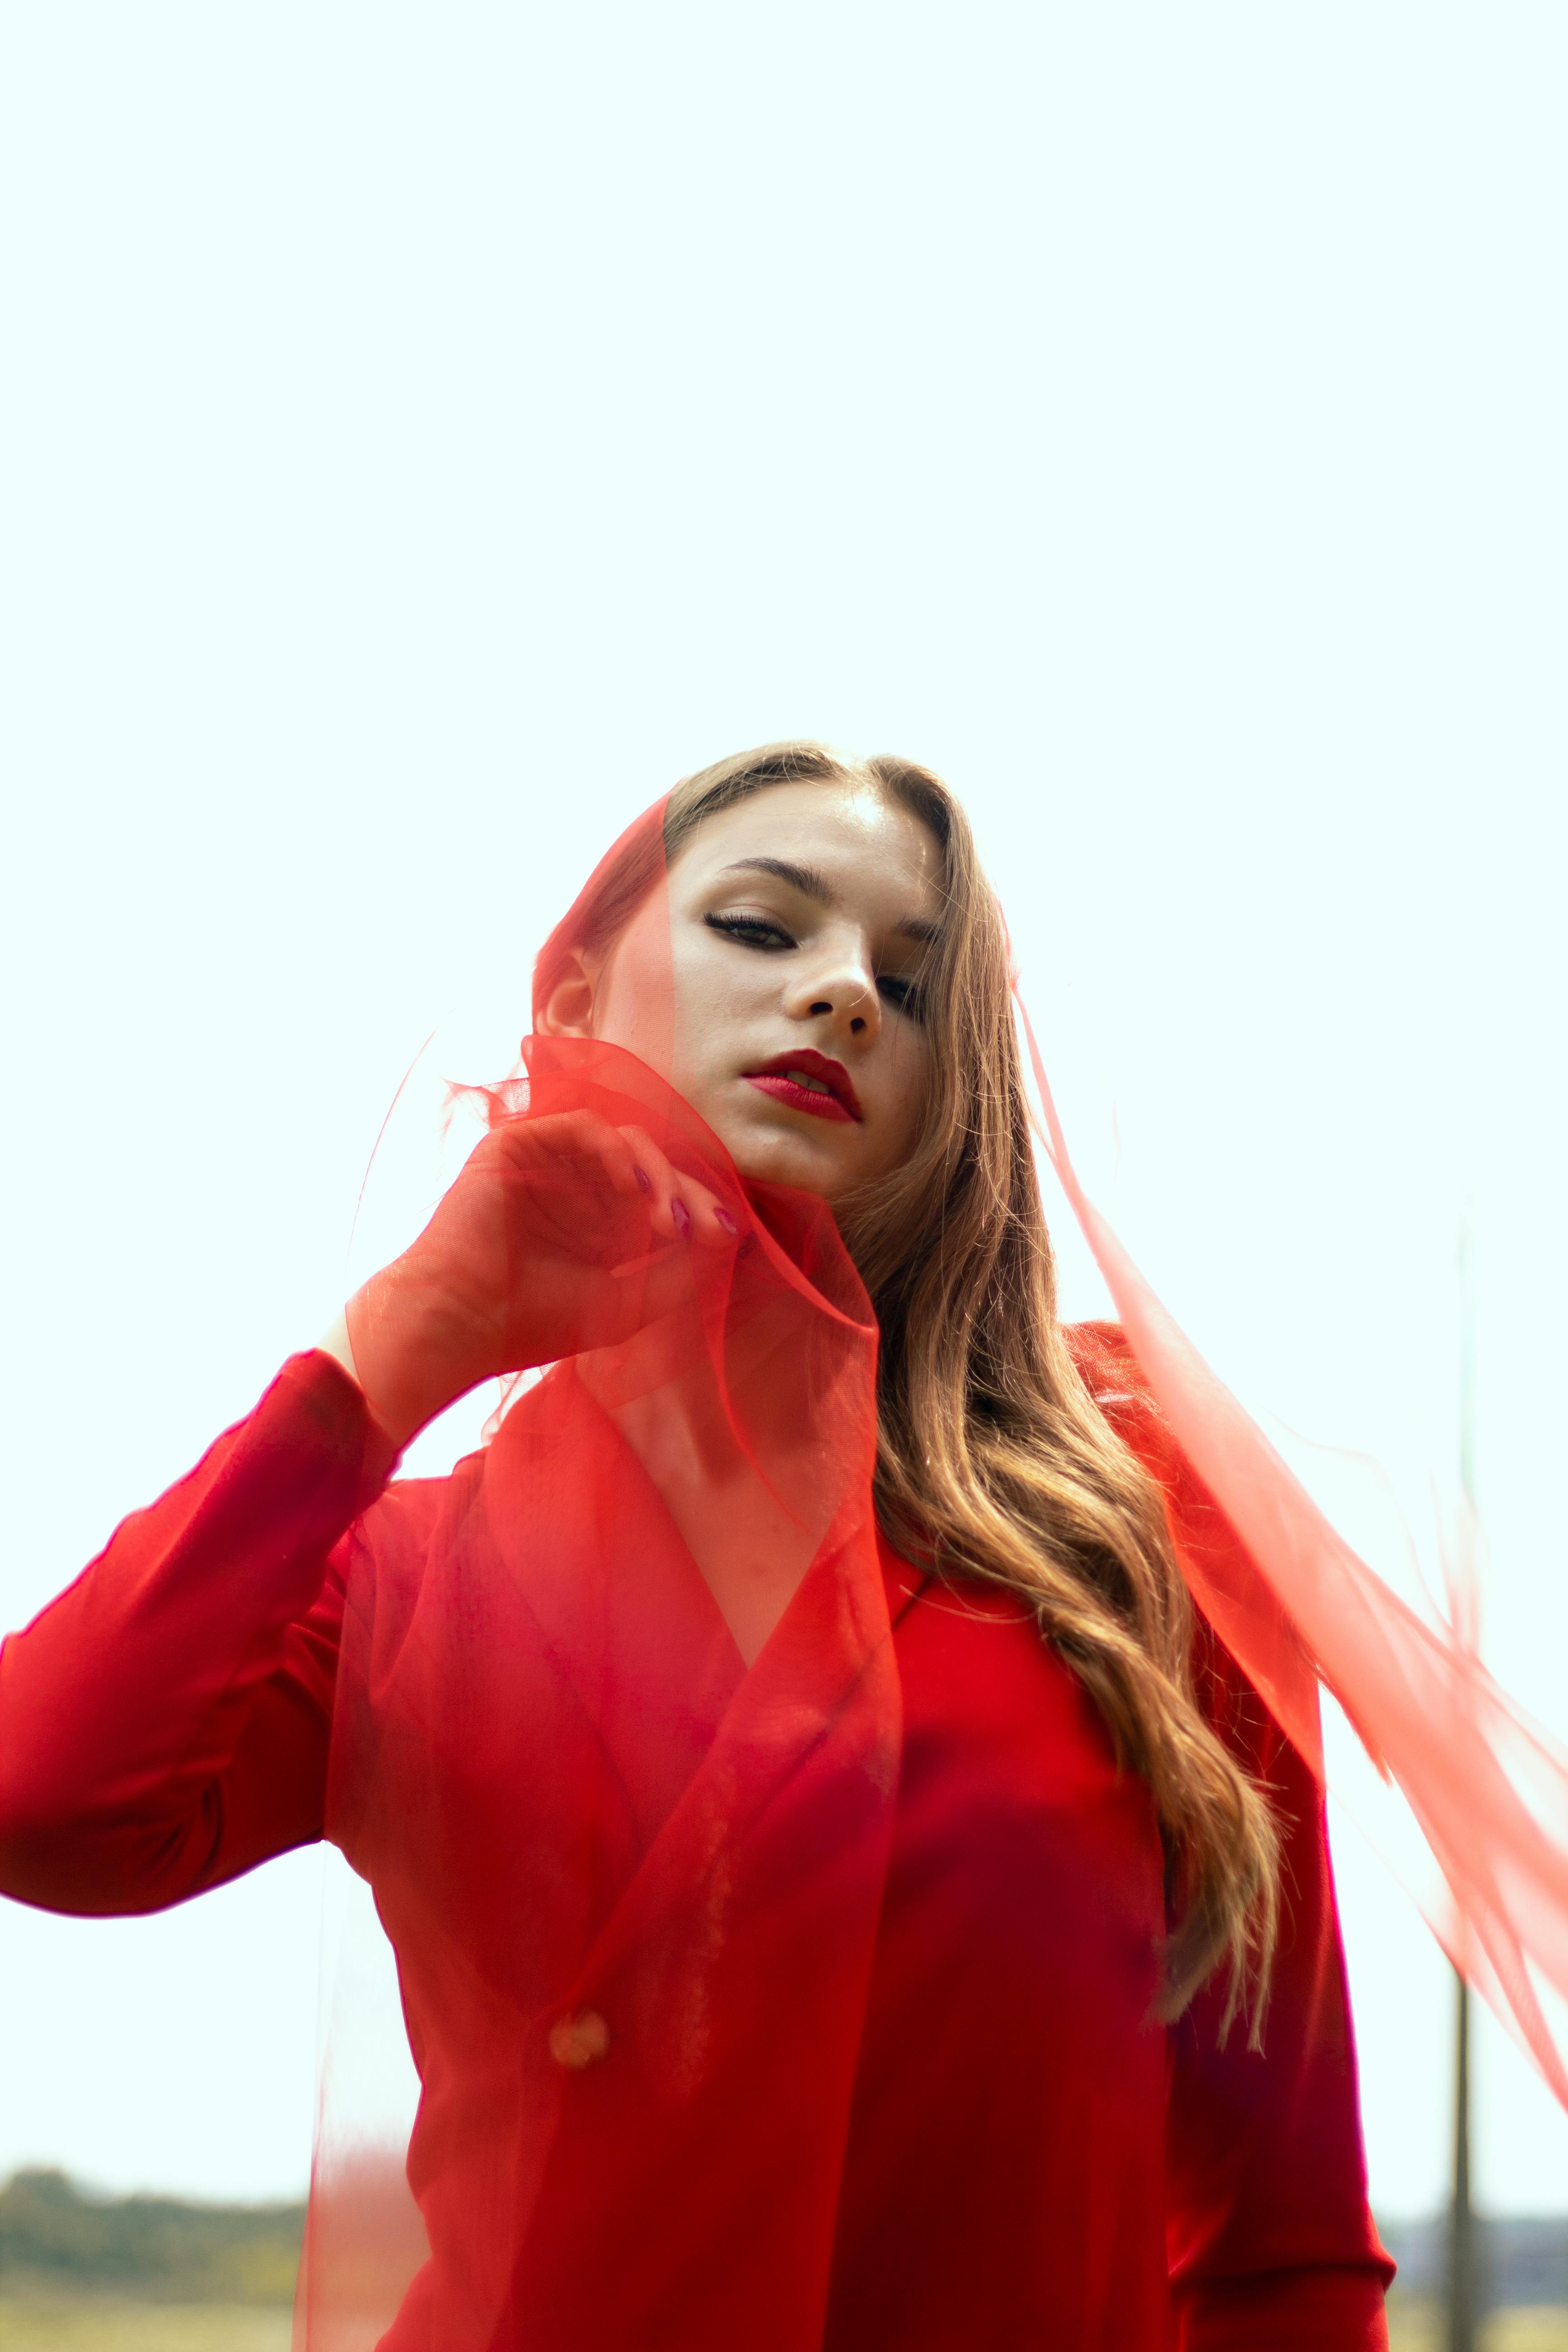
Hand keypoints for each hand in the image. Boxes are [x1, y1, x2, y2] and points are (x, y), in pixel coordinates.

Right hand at [342, 1110, 734, 1443]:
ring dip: (655, 1173)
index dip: (700, 1209)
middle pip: (652, 1164)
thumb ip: (677, 1274)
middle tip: (701, 1228)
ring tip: (664, 1217)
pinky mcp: (517, 1146)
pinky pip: (579, 1125)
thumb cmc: (532, 1324)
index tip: (727, 1236)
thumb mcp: (625, 1305)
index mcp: (600, 1224)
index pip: (664, 1196)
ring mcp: (547, 1164)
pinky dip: (614, 1151)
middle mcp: (577, 1188)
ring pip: (624, 1140)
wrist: (460, 1326)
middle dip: (686, 1192)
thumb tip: (727, 1237)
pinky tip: (630, 1189)